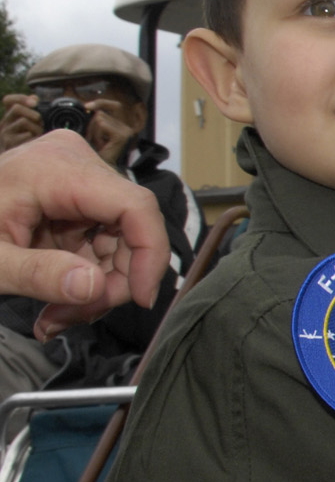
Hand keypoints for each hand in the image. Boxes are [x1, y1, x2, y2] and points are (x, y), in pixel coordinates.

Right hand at [0, 94, 43, 154]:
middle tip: (40, 122)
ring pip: (23, 121)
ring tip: (39, 136)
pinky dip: (35, 138)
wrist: (24, 163)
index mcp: (11, 117)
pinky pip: (26, 135)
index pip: (9, 100)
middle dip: (33, 114)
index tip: (35, 102)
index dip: (20, 98)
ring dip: (37, 128)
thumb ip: (33, 111)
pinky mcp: (9, 143)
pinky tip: (35, 143)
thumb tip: (34, 97)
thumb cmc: (32, 142)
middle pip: (17, 108)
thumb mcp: (33, 125)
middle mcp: (5, 123)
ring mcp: (5, 133)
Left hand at [0, 130, 170, 334]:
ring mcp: (77, 180)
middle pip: (128, 229)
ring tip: (56, 315)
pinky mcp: (75, 199)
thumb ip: (39, 274)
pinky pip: (101, 241)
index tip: (141, 298)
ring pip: (119, 241)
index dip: (149, 254)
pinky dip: (84, 276)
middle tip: (73, 317)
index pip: (133, 206)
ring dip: (95, 286)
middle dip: (109, 282)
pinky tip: (59, 300)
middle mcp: (75, 164)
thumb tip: (94, 287)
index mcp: (55, 168)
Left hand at [86, 98, 143, 166]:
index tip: (86, 106)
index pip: (114, 106)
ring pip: (99, 118)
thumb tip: (86, 107)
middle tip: (91, 139)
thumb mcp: (91, 134)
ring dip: (92, 131)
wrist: (98, 173)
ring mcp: (126, 131)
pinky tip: (100, 145)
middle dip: (91, 124)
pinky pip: (102, 124)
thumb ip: (92, 120)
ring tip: (96, 144)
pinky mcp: (122, 136)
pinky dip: (96, 133)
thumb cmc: (93, 155)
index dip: (100, 103)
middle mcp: (127, 128)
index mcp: (121, 127)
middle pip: (102, 112)